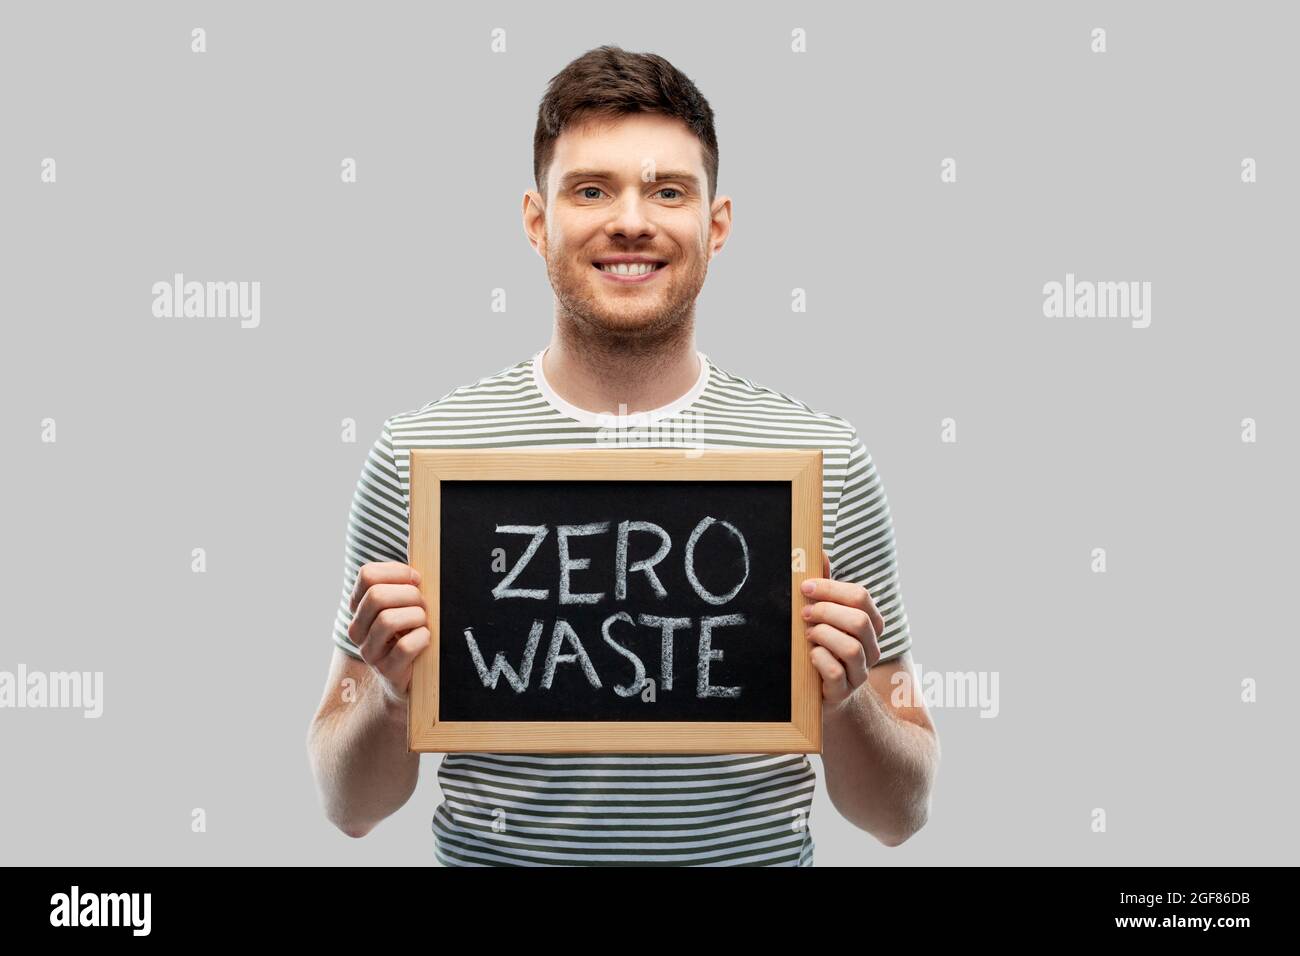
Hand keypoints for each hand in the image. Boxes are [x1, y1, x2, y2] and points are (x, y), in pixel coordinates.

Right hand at [347, 561, 429, 704]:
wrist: (410, 676)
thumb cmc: (410, 631)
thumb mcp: (403, 604)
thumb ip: (403, 585)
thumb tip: (414, 573)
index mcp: (359, 607)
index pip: (367, 575)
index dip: (397, 572)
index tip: (416, 580)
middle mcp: (357, 629)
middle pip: (376, 596)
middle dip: (410, 595)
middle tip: (423, 605)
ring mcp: (369, 652)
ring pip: (388, 620)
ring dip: (417, 617)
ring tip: (424, 623)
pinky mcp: (386, 670)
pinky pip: (405, 646)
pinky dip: (422, 638)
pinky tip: (425, 640)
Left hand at [801, 552, 884, 708]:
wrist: (824, 689)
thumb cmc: (825, 644)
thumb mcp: (825, 615)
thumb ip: (826, 588)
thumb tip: (819, 553)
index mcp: (871, 623)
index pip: (861, 597)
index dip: (831, 589)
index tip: (805, 587)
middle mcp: (872, 647)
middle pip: (859, 621)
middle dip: (826, 612)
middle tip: (804, 613)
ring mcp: (860, 671)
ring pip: (851, 648)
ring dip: (823, 635)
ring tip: (808, 634)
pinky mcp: (843, 691)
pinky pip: (836, 673)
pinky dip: (819, 659)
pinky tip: (810, 655)